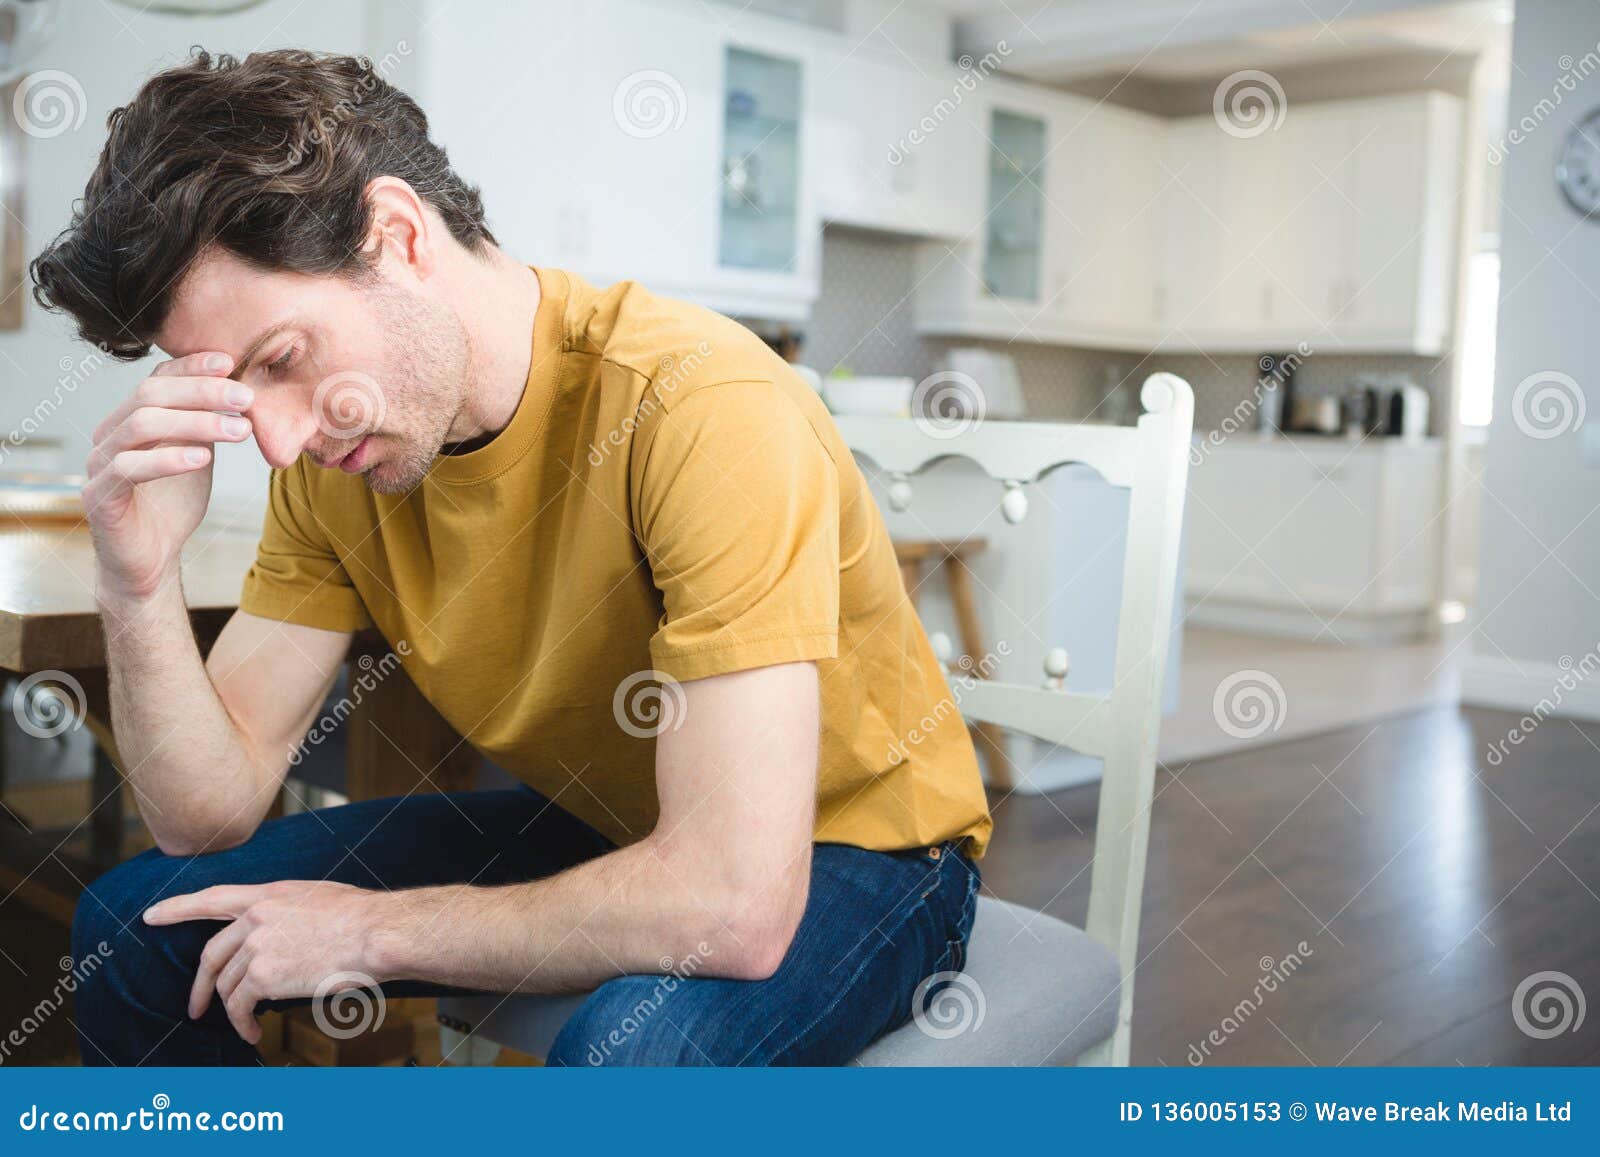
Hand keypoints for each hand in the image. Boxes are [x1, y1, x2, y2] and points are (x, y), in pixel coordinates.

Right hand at [84, 352, 253, 601]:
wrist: (150, 558)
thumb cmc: (173, 504)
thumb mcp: (197, 455)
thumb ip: (206, 425)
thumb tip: (239, 389)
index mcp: (131, 419)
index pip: (158, 379)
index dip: (192, 367)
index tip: (231, 361)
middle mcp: (110, 434)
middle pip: (150, 395)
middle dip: (202, 392)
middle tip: (245, 397)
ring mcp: (100, 463)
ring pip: (141, 425)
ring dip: (195, 423)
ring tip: (238, 430)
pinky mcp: (99, 495)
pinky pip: (129, 468)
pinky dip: (168, 460)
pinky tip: (202, 459)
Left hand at [143, 880, 385, 1044]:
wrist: (377, 934)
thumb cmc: (364, 919)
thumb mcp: (319, 899)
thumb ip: (290, 913)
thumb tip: (283, 937)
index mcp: (269, 894)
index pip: (212, 898)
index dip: (178, 907)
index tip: (151, 915)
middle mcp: (255, 918)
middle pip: (211, 955)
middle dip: (200, 985)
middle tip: (195, 1006)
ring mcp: (256, 946)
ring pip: (227, 986)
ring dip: (232, 1011)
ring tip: (246, 1026)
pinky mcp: (263, 976)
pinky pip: (240, 1007)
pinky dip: (243, 1025)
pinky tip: (253, 1033)